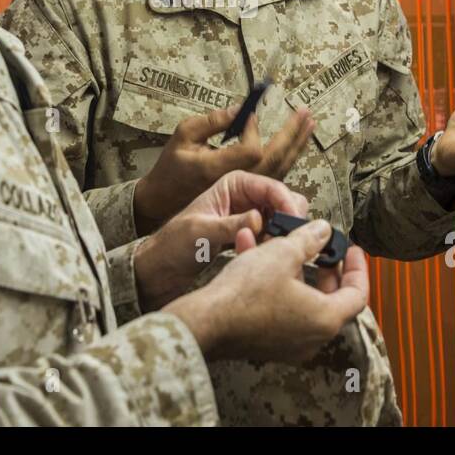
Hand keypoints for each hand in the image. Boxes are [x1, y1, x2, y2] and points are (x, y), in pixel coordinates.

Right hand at [133, 101, 314, 232]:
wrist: (165, 203)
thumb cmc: (172, 168)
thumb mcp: (183, 136)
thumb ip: (212, 121)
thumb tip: (239, 110)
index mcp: (219, 170)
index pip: (253, 151)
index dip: (255, 131)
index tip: (250, 115)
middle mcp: (237, 185)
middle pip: (275, 160)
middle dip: (293, 134)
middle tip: (305, 113)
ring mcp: (245, 194)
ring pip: (280, 169)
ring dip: (296, 145)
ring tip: (308, 124)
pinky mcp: (249, 197)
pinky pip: (275, 176)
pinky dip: (288, 158)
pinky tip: (295, 144)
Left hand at [133, 170, 308, 310]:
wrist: (160, 270)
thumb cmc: (172, 245)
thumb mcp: (201, 231)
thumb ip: (230, 224)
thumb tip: (259, 218)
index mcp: (233, 184)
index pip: (272, 187)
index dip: (287, 204)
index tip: (294, 224)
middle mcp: (245, 197)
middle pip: (284, 202)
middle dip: (289, 220)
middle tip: (285, 241)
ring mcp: (249, 217)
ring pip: (283, 221)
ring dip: (283, 236)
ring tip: (272, 252)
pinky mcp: (250, 237)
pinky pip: (274, 238)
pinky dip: (275, 247)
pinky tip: (266, 258)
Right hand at [164, 219, 368, 363]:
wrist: (206, 322)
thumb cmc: (246, 292)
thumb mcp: (282, 253)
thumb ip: (309, 239)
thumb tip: (323, 230)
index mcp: (325, 318)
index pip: (358, 294)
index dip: (357, 268)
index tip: (352, 250)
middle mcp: (313, 338)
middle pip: (332, 300)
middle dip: (327, 270)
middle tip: (322, 249)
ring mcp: (290, 345)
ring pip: (303, 303)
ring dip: (295, 273)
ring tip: (281, 246)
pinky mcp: (268, 344)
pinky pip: (282, 311)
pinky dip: (277, 287)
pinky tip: (256, 260)